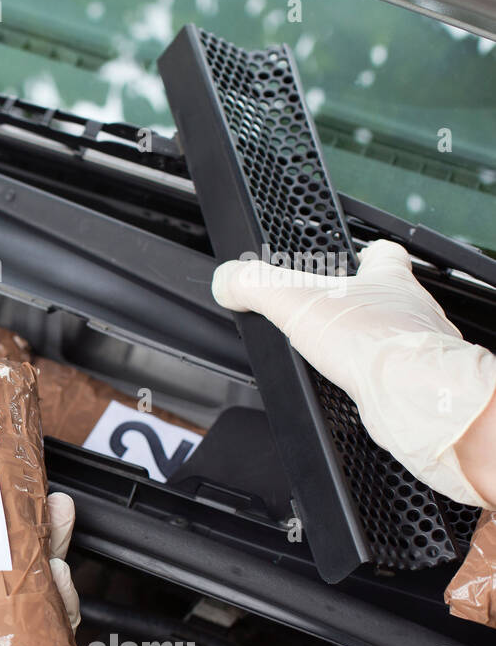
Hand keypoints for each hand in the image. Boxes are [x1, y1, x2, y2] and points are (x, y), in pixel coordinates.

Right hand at [212, 240, 495, 507]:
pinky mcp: (420, 381)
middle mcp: (412, 308)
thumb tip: (226, 280)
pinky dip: (379, 378)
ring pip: (396, 336)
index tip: (356, 257)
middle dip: (362, 304)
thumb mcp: (293, 301)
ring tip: (341, 355)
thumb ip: (256, 286)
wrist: (413, 392)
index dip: (368, 253)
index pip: (383, 253)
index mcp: (387, 279)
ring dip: (372, 344)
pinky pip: (398, 374)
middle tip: (334, 314)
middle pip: (390, 296)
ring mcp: (421, 345)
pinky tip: (360, 387)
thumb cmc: (370, 340)